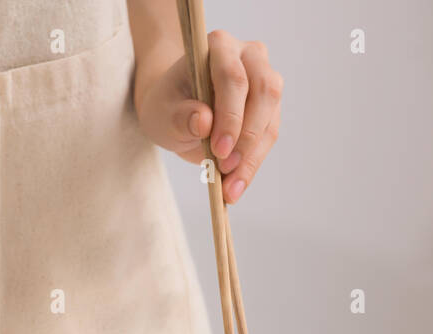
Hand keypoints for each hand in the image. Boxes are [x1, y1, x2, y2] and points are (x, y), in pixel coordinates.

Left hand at [135, 30, 281, 203]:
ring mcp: (263, 80)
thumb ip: (180, 116)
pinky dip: (253, 164)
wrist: (175, 110)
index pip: (233, 76)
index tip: (219, 150)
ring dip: (252, 156)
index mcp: (218, 46)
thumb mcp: (162, 113)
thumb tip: (204, 122)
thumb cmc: (167, 105)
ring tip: (230, 187)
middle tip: (225, 168)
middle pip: (263, 92)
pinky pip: (268, 137)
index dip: (230, 114)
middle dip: (246, 136)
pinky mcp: (269, 108)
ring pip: (270, 118)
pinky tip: (236, 185)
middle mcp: (248, 57)